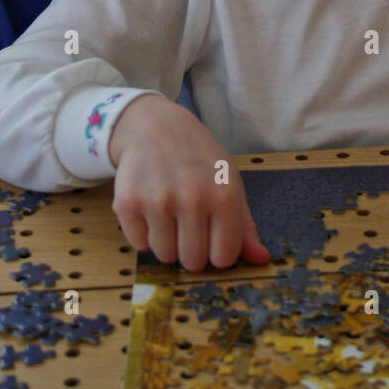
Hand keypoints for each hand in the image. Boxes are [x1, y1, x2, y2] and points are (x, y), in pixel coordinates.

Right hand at [108, 93, 270, 272]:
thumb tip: (261, 260)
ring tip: (168, 214)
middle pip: (193, 262)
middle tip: (188, 223)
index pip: (224, 257)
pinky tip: (149, 207)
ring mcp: (157, 201)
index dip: (218, 251)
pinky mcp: (128, 203)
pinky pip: (138, 244)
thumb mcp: (230, 183)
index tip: (212, 236)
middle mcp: (192, 198)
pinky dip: (143, 233)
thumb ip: (245, 225)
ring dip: (167, 242)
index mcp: (224, 195)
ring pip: (165, 256)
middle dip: (191, 249)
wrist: (155, 127)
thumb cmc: (199, 159)